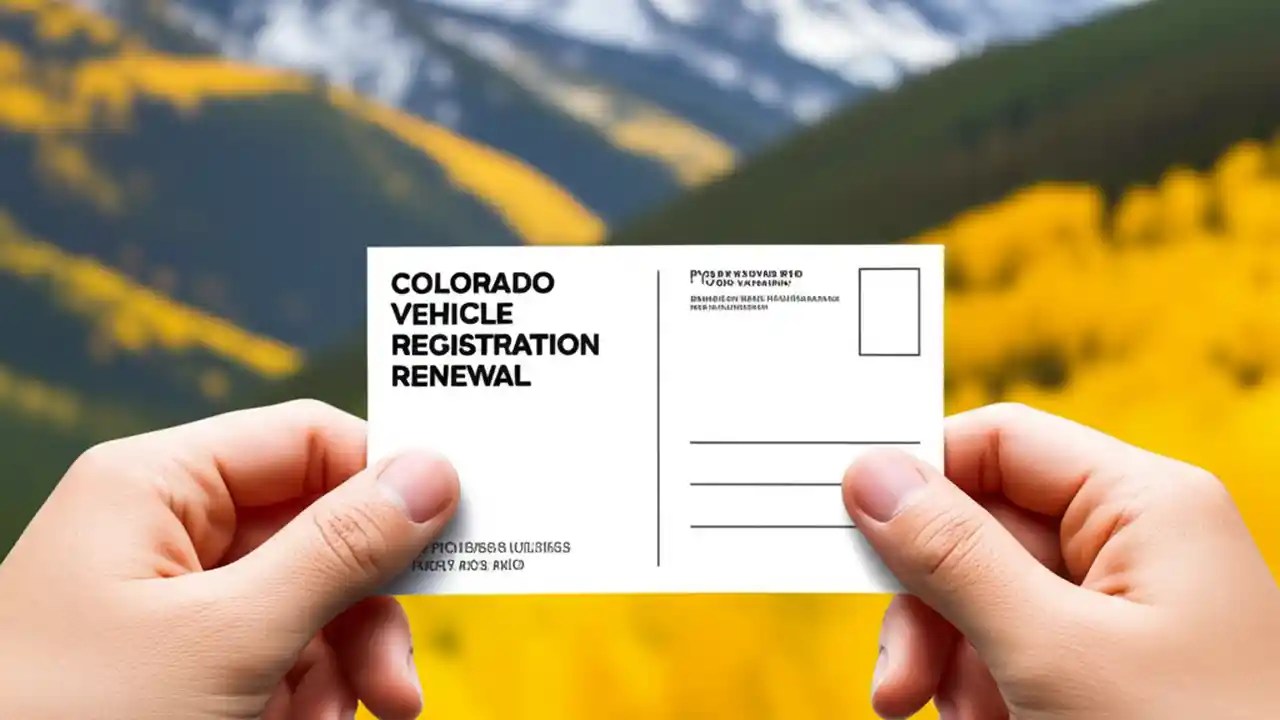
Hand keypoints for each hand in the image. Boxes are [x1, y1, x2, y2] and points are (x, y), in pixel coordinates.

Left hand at [0, 400, 459, 719]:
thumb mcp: (230, 635)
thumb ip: (340, 548)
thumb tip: (432, 471)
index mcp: (159, 485)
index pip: (307, 439)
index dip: (384, 481)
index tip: (452, 534)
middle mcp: (168, 530)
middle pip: (320, 532)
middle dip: (364, 611)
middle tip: (396, 681)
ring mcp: (175, 602)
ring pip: (310, 604)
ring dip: (341, 669)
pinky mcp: (182, 662)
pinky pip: (279, 656)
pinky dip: (305, 698)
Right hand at [844, 404, 1279, 719]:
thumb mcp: (1052, 652)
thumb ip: (955, 555)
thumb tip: (872, 473)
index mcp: (1146, 504)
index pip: (999, 442)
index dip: (921, 481)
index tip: (854, 535)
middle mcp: (1139, 542)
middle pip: (983, 529)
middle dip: (932, 607)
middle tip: (903, 683)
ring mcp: (1129, 608)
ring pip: (989, 597)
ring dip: (954, 660)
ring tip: (960, 719)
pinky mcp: (1117, 663)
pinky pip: (1018, 648)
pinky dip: (988, 690)